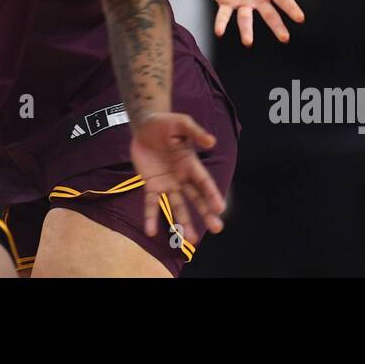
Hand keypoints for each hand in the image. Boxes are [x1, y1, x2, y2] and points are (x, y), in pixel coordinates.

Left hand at [129, 112, 224, 243]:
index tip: (221, 208)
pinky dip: (150, 217)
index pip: (203, 182)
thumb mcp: (181, 123)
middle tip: (217, 228)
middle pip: (195, 198)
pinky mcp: (151, 185)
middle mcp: (181, 177)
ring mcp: (167, 183)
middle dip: (206, 213)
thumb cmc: (165, 123)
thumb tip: (212, 142)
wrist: (144, 125)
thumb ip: (195, 132)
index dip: (212, 194)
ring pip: (177, 206)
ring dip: (182, 222)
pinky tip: (151, 231)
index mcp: (190, 163)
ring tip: (189, 240)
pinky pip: (151, 203)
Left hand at [206, 0, 308, 44]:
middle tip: (284, 38)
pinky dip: (222, 23)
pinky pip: (224, 14)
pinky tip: (219, 32)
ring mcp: (242, 2)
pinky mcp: (226, 2)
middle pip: (269, 15)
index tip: (300, 18)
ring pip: (245, 19)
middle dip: (277, 26)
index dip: (291, 8)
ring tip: (247, 42)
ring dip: (246, 30)